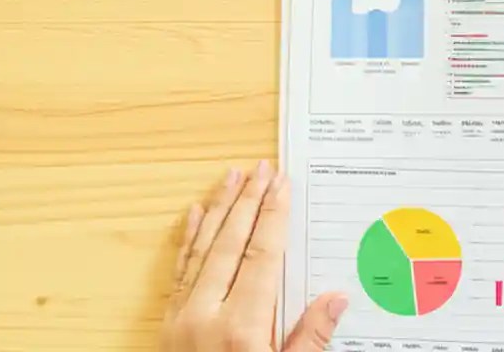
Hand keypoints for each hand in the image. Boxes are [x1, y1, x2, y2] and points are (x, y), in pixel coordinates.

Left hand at [161, 162, 348, 351]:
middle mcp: (206, 315)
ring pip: (201, 249)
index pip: (261, 255)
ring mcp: (182, 318)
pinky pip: (179, 270)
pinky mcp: (167, 325)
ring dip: (218, 210)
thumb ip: (309, 339)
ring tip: (230, 178)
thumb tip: (336, 299)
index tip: (281, 185)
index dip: (273, 216)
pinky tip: (193, 216)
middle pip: (230, 243)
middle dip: (247, 201)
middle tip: (260, 169)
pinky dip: (188, 240)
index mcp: (242, 327)